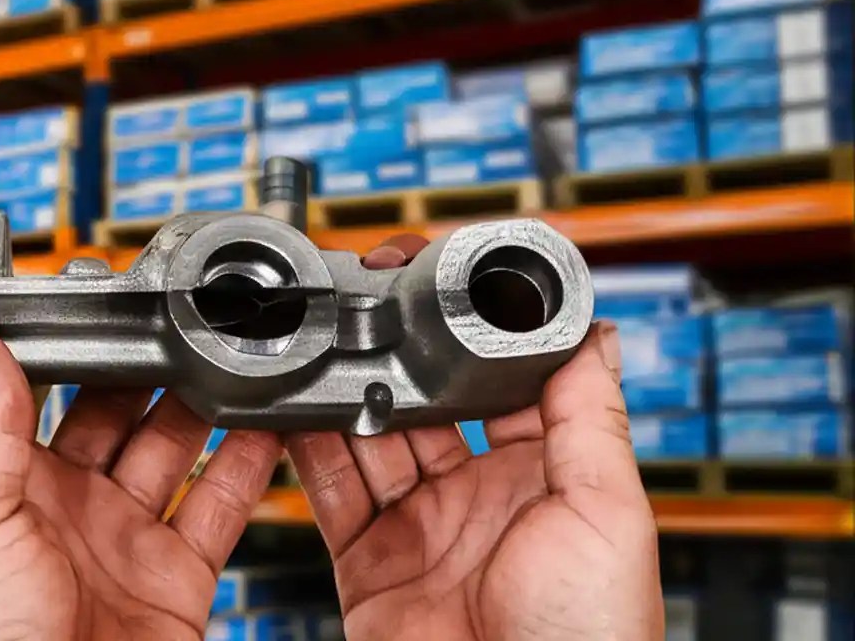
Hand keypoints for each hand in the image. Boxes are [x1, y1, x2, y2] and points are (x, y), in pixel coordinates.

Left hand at [0, 326, 282, 640]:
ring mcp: (129, 542)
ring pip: (179, 452)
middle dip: (154, 369)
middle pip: (125, 414)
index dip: (85, 352)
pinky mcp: (179, 580)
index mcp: (12, 486)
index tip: (114, 307)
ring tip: (234, 359)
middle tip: (186, 322)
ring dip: (208, 406)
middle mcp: (74, 507)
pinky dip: (248, 468)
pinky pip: (221, 509)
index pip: (52, 396)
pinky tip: (265, 427)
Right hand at [286, 235, 663, 640]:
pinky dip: (307, 452)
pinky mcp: (366, 562)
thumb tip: (595, 332)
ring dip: (347, 397)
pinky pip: (329, 495)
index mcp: (538, 476)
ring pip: (368, 441)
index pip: (496, 388)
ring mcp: (417, 528)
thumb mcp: (606, 512)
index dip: (467, 343)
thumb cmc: (589, 637)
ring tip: (326, 352)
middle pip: (422, 408)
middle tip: (369, 315)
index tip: (442, 296)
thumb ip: (589, 418)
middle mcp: (473, 496)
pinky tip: (297, 413)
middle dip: (396, 364)